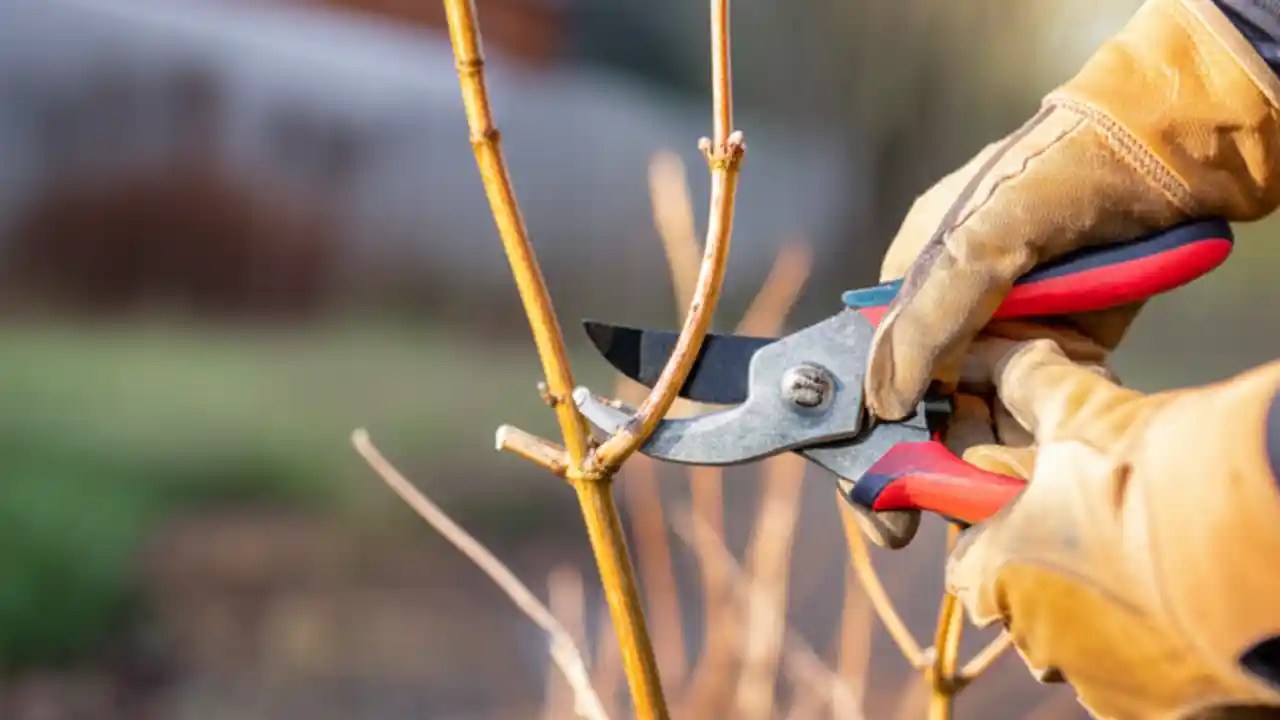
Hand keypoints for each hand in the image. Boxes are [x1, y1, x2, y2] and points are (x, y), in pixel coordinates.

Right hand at [864, 0, 1279, 421]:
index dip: (894, 387)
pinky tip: (1049, 422)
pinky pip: (1053, 386)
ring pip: (998, 388)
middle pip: (945, 374)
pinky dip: (1053, 406)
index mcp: (925, 261)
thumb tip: (886, 402)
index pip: (893, 340)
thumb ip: (925, 325)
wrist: (1166, 149)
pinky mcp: (1078, 333)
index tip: (901, 434)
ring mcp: (1025, 313)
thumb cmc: (1052, 178)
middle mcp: (969, 293)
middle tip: (955, 452)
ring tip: (1007, 440)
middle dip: (952, 412)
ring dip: (1004, 417)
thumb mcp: (971, 249)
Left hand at [948, 338, 1279, 717]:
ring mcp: (1100, 681)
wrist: (1264, 535)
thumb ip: (1033, 389)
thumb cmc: (1163, 474)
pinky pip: (1142, 677)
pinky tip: (1190, 603)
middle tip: (1106, 524)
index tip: (1026, 506)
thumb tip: (1002, 354)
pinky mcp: (1161, 709)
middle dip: (1055, 567)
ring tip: (1158, 559)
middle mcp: (1038, 640)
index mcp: (1000, 574)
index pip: (966, 564)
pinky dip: (1159, 646)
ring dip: (1108, 605)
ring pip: (1087, 641)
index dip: (994, 530)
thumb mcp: (1088, 417)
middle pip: (1028, 604)